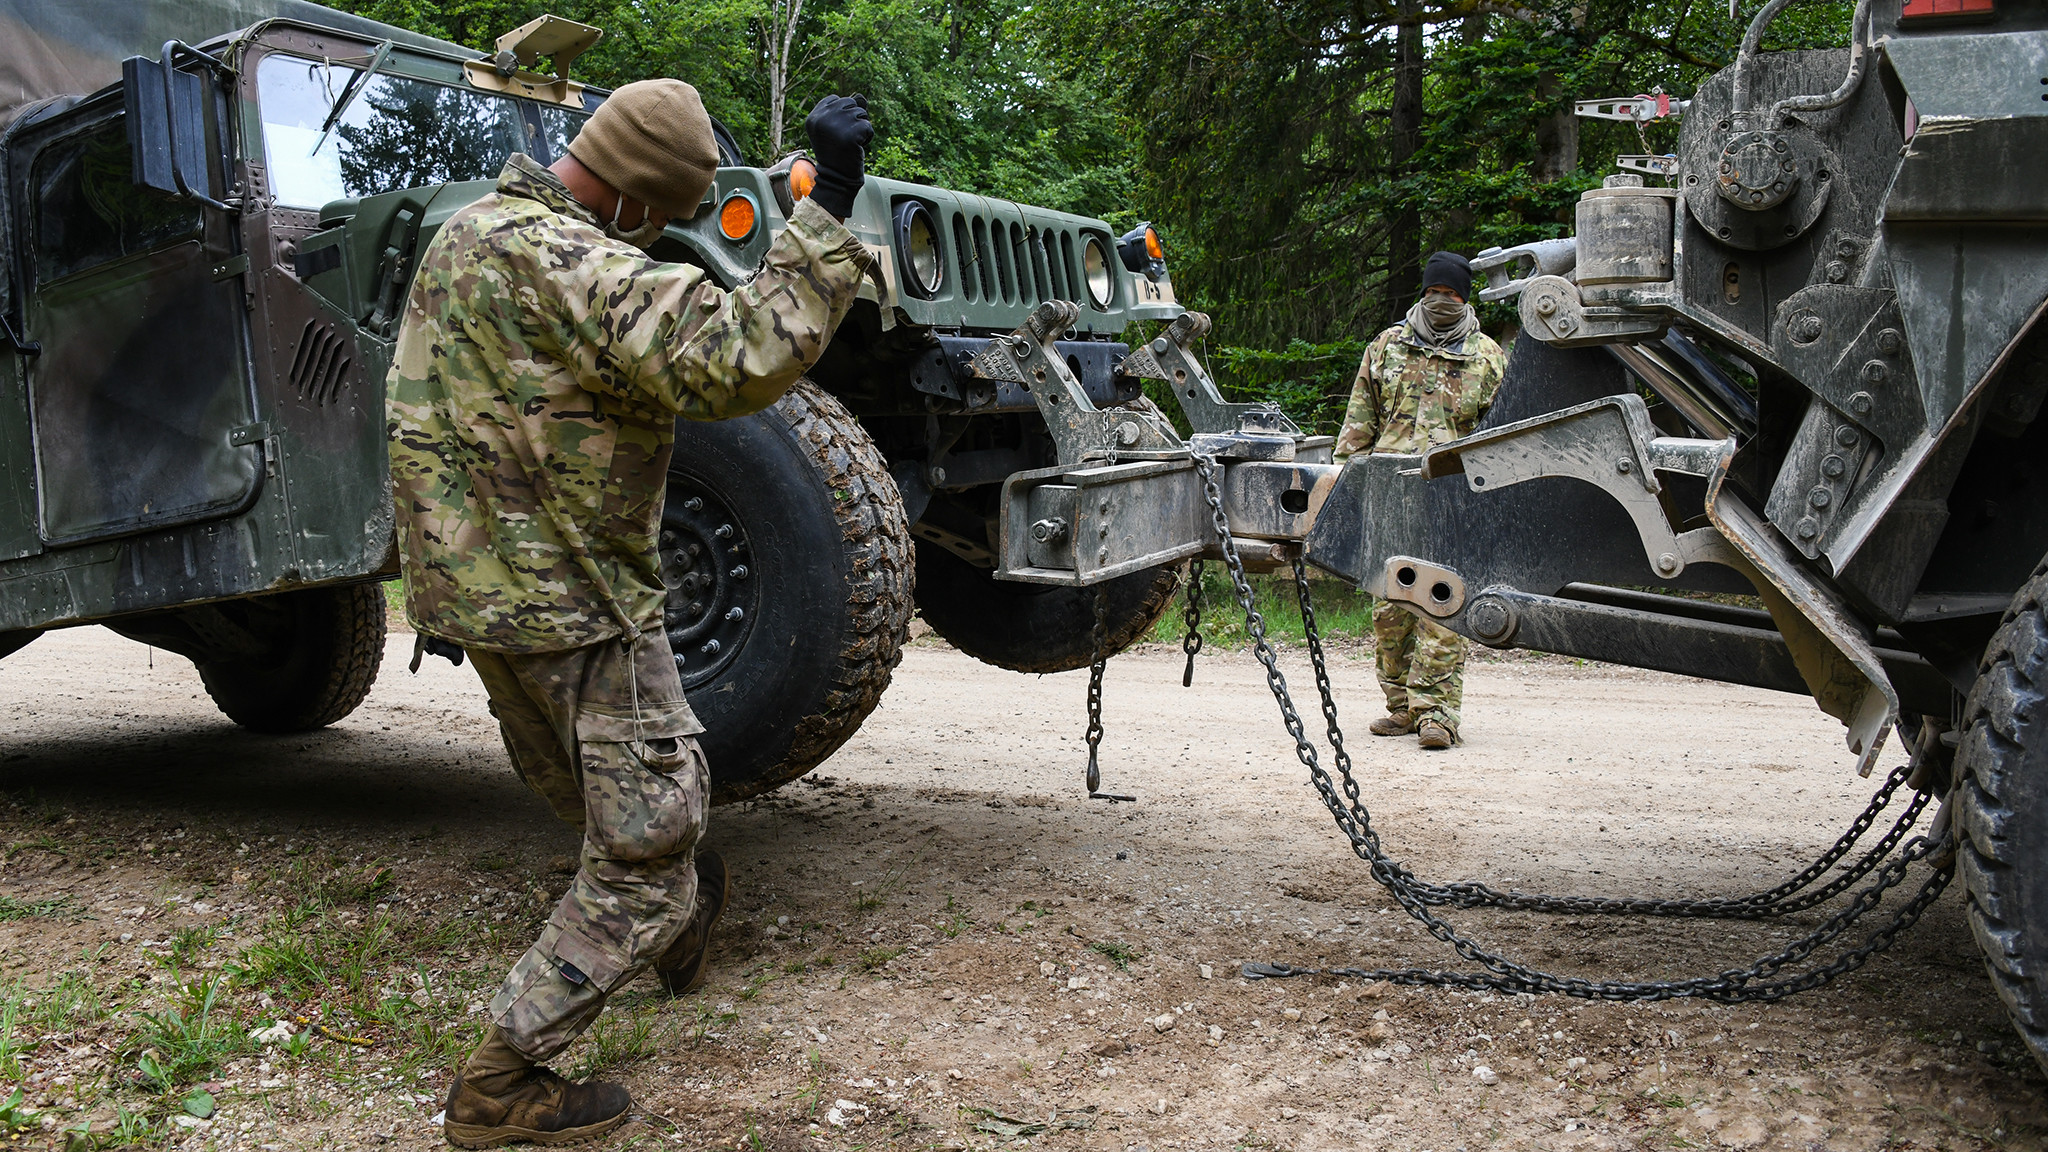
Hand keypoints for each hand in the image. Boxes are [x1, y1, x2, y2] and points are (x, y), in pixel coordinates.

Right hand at [804, 94, 871, 218]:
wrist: (836, 179)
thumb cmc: (837, 153)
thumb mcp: (835, 129)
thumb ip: (845, 111)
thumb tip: (861, 96)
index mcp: (813, 118)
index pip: (835, 99)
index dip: (842, 114)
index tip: (838, 132)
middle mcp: (821, 119)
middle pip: (849, 103)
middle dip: (854, 119)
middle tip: (846, 138)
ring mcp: (835, 125)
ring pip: (861, 113)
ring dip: (861, 128)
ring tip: (851, 143)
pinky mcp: (850, 134)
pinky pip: (868, 126)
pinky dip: (868, 137)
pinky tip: (857, 147)